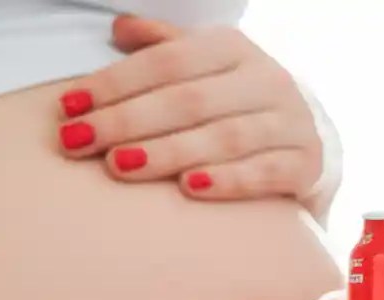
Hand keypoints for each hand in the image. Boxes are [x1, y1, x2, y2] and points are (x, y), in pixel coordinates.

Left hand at [56, 16, 323, 201]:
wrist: (315, 144)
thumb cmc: (242, 106)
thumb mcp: (209, 69)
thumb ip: (168, 48)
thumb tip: (120, 27)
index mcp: (236, 49)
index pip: (168, 61)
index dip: (115, 82)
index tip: (68, 106)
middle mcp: (269, 80)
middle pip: (189, 100)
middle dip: (127, 121)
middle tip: (77, 142)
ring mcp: (293, 123)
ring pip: (224, 136)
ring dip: (167, 152)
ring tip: (118, 166)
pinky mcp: (308, 165)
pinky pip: (266, 173)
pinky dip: (227, 181)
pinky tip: (189, 189)